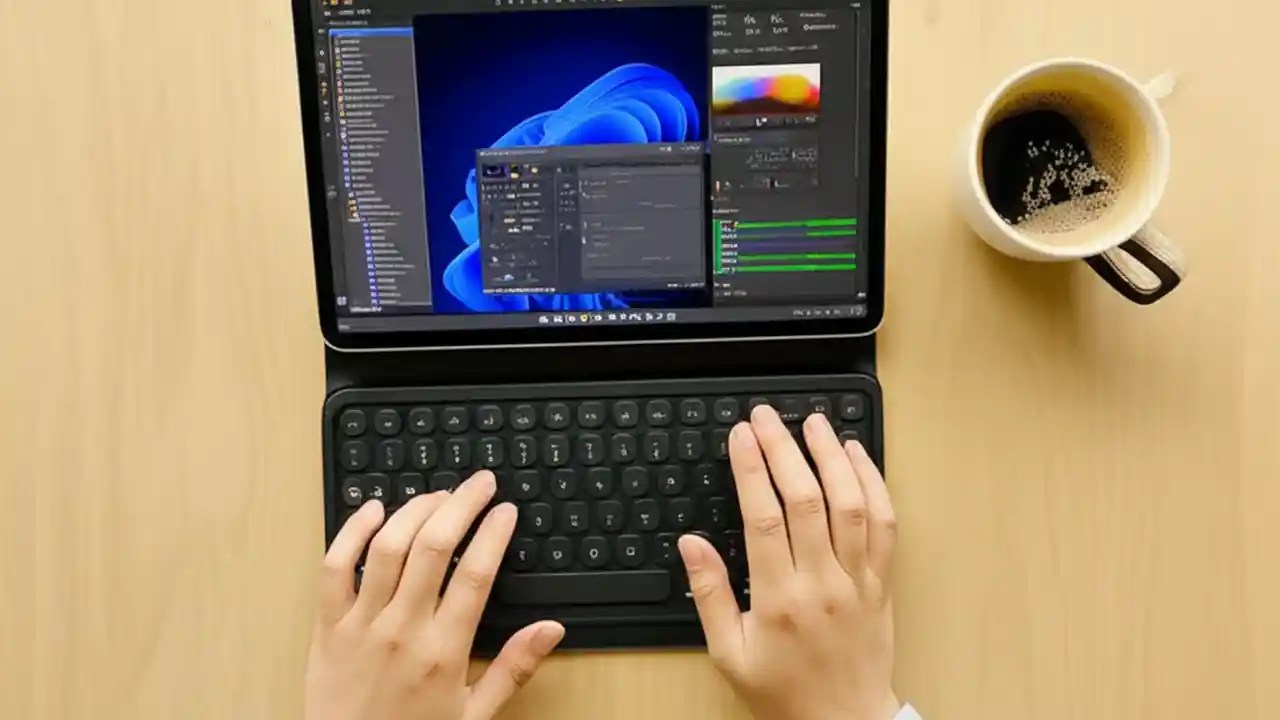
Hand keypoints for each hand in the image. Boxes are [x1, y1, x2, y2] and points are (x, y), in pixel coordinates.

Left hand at [305, 471, 564, 719]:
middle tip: (479, 482)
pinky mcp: (327, 627)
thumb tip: (552, 630)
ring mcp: (361, 625)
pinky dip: (351, 532)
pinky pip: (334, 567)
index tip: (505, 510)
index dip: (493, 533)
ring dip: (414, 511)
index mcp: (444, 652)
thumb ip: (513, 668)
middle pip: (434, 547)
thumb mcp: (475, 713)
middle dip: (461, 504)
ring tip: (437, 495)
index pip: (475, 573)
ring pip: (387, 547)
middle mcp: (402, 630)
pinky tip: (373, 511)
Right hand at [681, 407, 898, 719]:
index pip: (764, 517)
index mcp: (778, 599)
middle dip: (784, 449)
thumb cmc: (782, 693)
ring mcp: (857, 580)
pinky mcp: (882, 583)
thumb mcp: (728, 653)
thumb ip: (709, 594)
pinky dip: (874, 485)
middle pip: (807, 499)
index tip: (741, 435)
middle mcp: (822, 583)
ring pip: (851, 504)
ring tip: (814, 423)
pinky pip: (886, 525)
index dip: (751, 468)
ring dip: (832, 457)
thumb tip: (691, 543)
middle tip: (767, 416)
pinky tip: (856, 457)